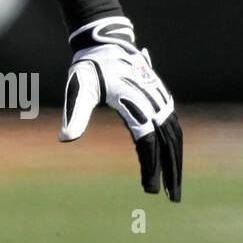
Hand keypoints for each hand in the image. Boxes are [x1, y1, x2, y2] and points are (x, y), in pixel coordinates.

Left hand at [59, 17, 182, 200]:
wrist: (106, 43)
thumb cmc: (89, 68)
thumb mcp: (78, 88)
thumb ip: (75, 115)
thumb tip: (65, 139)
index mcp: (133, 102)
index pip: (147, 143)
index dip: (150, 167)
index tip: (150, 190)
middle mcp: (153, 102)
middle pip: (168, 144)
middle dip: (171, 172)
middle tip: (171, 199)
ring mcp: (161, 99)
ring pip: (175, 137)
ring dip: (177, 162)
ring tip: (175, 187)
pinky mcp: (163, 98)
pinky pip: (175, 127)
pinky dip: (177, 146)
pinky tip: (174, 160)